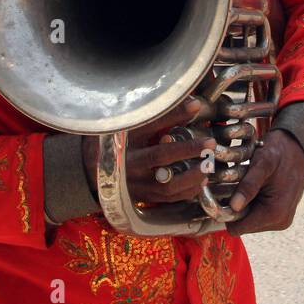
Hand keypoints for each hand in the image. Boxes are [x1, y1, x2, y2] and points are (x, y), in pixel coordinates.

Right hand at [83, 97, 214, 205]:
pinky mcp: (143, 197)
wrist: (94, 170)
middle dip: (187, 149)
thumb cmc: (118, 142)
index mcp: (124, 138)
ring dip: (191, 175)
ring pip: (166, 183)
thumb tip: (194, 104)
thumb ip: (163, 117)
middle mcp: (128, 162)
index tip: (196, 105)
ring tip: (208, 164)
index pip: (150, 124)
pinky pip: (168, 198)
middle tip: (210, 142)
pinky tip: (201, 181)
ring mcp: (135, 183)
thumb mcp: (134, 127)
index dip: (174, 115)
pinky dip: (187, 191)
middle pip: (159, 155)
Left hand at [225, 129, 303, 235]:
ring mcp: (280, 220)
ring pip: (247, 220)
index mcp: (275, 213)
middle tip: (234, 184)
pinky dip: (250, 203)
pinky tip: (252, 187)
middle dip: (234, 206)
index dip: (225, 211)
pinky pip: (256, 215)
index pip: (237, 227)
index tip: (220, 194)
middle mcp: (279, 222)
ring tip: (245, 184)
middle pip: (241, 225)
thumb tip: (234, 206)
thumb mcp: (262, 163)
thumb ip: (249, 185)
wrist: (299, 150)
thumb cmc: (280, 153)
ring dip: (242, 204)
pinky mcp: (279, 216)